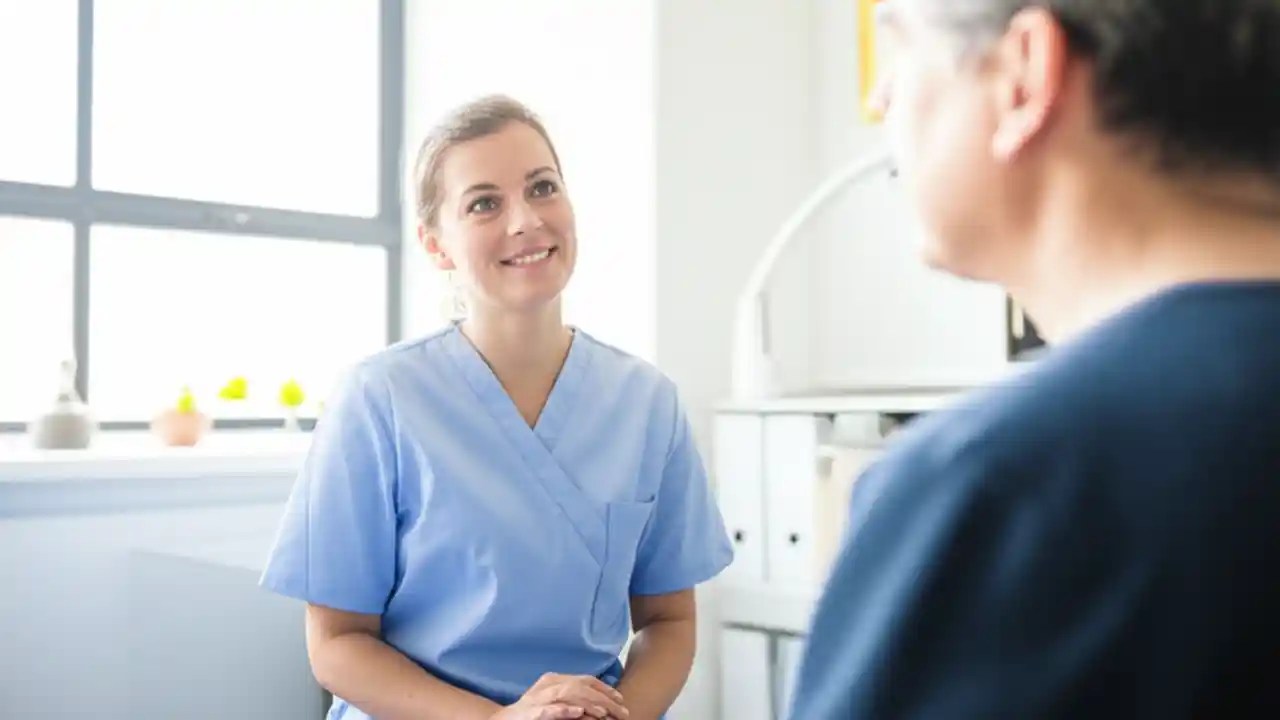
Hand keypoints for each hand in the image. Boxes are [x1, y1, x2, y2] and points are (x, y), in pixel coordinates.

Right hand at [490, 673, 628, 719]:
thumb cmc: (531, 714)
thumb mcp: (555, 703)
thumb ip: (575, 701)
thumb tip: (603, 707)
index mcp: (555, 680)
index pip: (585, 679)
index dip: (605, 688)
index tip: (621, 700)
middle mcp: (548, 685)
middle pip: (580, 685)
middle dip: (603, 698)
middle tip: (620, 712)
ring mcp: (538, 697)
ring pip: (567, 693)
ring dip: (588, 702)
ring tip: (604, 712)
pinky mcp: (530, 712)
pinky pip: (549, 709)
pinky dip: (564, 709)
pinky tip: (578, 711)